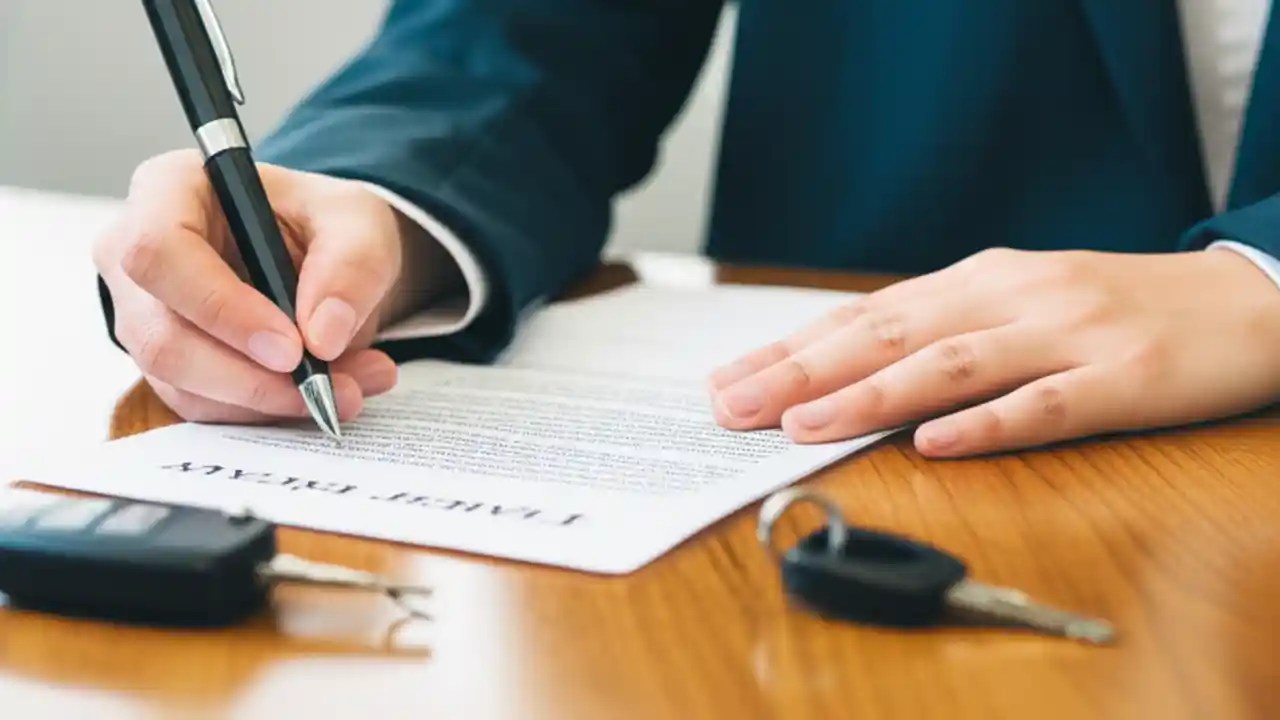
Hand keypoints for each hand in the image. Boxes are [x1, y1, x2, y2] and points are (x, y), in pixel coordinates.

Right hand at [93, 151, 439, 423]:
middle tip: (328, 388)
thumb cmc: (325, 223)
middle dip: (251, 378)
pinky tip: (326, 393)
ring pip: (182, 383)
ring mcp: (143, 313)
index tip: (291, 347)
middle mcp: (136, 253)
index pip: (159, 250)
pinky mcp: (167, 363)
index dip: (220, 308)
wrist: (326, 256)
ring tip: (350, 389)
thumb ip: (351, 268)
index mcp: (169, 189)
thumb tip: (324, 337)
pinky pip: (203, 405)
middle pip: (162, 335)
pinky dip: (267, 410)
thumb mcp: (359, 223)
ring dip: (269, 400)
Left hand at [708, 248, 1279, 456]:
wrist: (1244, 299)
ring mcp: (1068, 334)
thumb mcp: (1018, 302)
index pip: (866, 316)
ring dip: (871, 396)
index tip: (726, 381)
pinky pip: (1048, 403)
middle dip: (802, 372)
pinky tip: (934, 444)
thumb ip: (942, 329)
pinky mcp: (1124, 376)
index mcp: (980, 280)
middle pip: (890, 335)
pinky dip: (988, 423)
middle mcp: (1012, 296)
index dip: (792, 349)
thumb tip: (846, 366)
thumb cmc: (1113, 307)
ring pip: (953, 365)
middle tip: (733, 407)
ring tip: (804, 423)